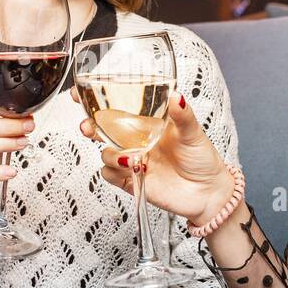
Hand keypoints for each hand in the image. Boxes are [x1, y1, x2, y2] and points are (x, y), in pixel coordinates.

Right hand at [74, 88, 234, 224]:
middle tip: (87, 127)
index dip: (95, 101)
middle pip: (102, 131)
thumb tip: (176, 96)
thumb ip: (183, 115)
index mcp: (146, 124)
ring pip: (105, 154)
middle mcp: (135, 141)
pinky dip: (115, 172)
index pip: (116, 109)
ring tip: (131, 158)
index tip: (79, 94)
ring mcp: (132, 161)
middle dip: (89, 126)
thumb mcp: (194, 132)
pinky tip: (132, 169)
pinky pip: (110, 175)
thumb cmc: (202, 159)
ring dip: (111, 154)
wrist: (208, 193)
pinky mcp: (131, 181)